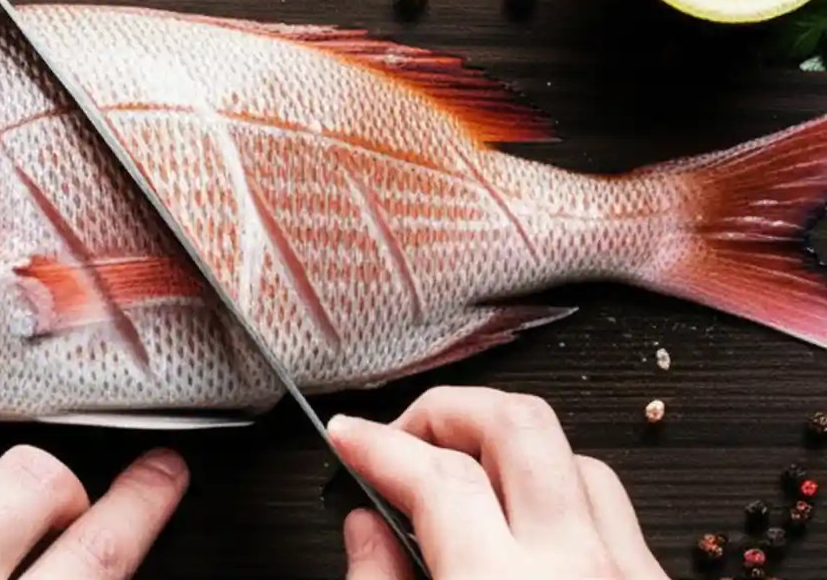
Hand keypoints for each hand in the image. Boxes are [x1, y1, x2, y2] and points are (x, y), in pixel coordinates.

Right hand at [327, 386, 668, 579]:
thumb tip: (366, 529)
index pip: (437, 476)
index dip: (378, 443)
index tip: (347, 437)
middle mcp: (579, 568)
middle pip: (517, 425)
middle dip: (448, 412)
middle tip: (403, 441)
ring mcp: (629, 574)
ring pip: (573, 455)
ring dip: (505, 450)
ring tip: (461, 482)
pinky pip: (609, 510)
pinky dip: (555, 495)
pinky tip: (521, 527)